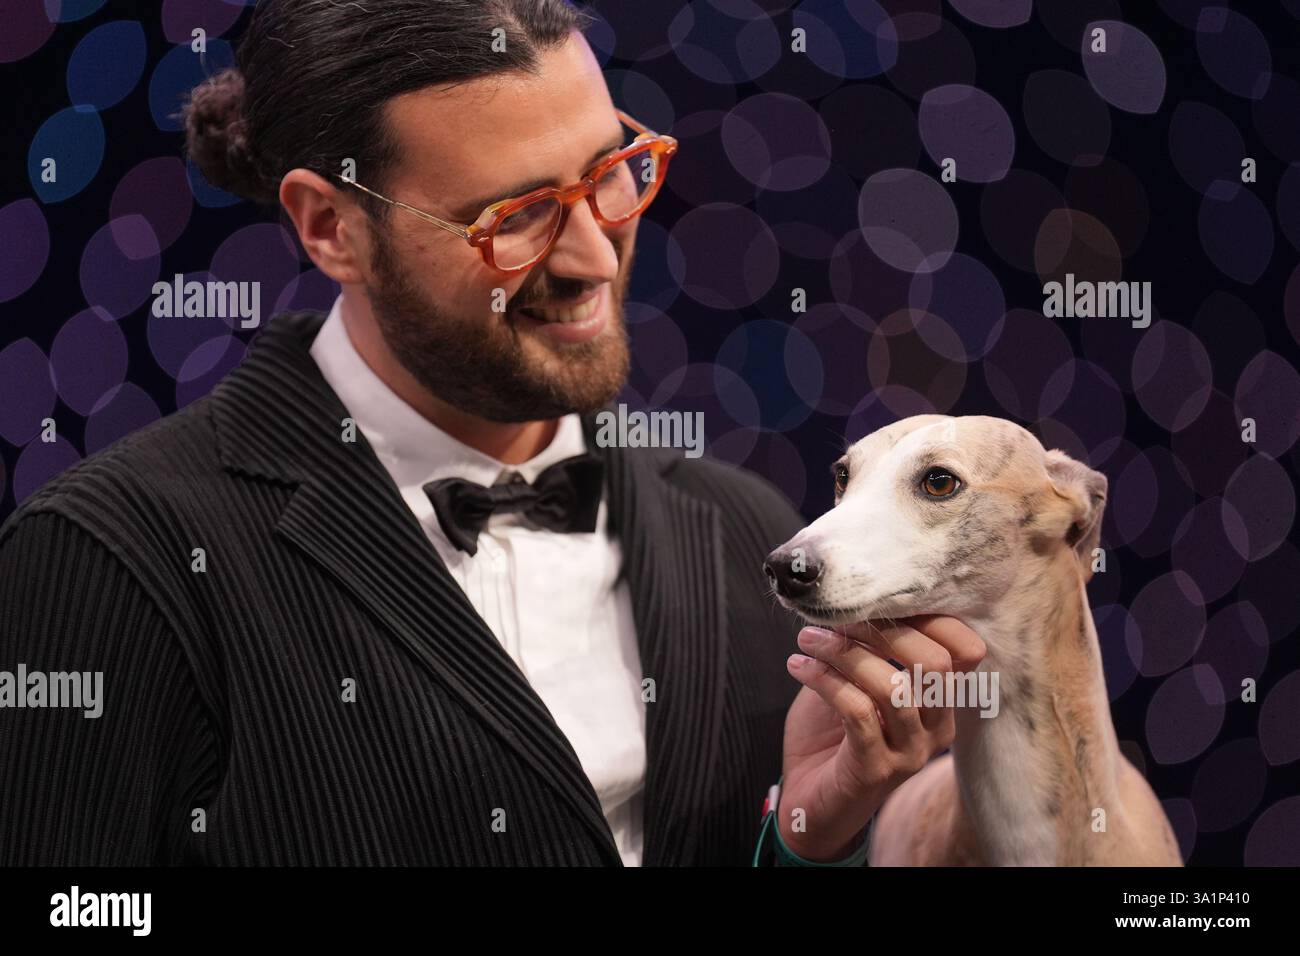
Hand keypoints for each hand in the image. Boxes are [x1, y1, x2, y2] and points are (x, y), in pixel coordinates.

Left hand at [776, 615, 985, 860]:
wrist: (811, 797)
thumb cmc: (834, 731)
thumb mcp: (858, 679)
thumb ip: (871, 646)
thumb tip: (860, 594)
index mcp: (942, 701)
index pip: (966, 649)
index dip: (926, 616)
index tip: (876, 601)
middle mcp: (937, 727)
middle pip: (934, 663)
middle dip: (882, 630)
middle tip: (834, 620)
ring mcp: (910, 753)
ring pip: (893, 687)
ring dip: (844, 654)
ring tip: (808, 641)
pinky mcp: (876, 771)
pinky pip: (857, 712)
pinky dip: (825, 680)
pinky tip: (798, 667)